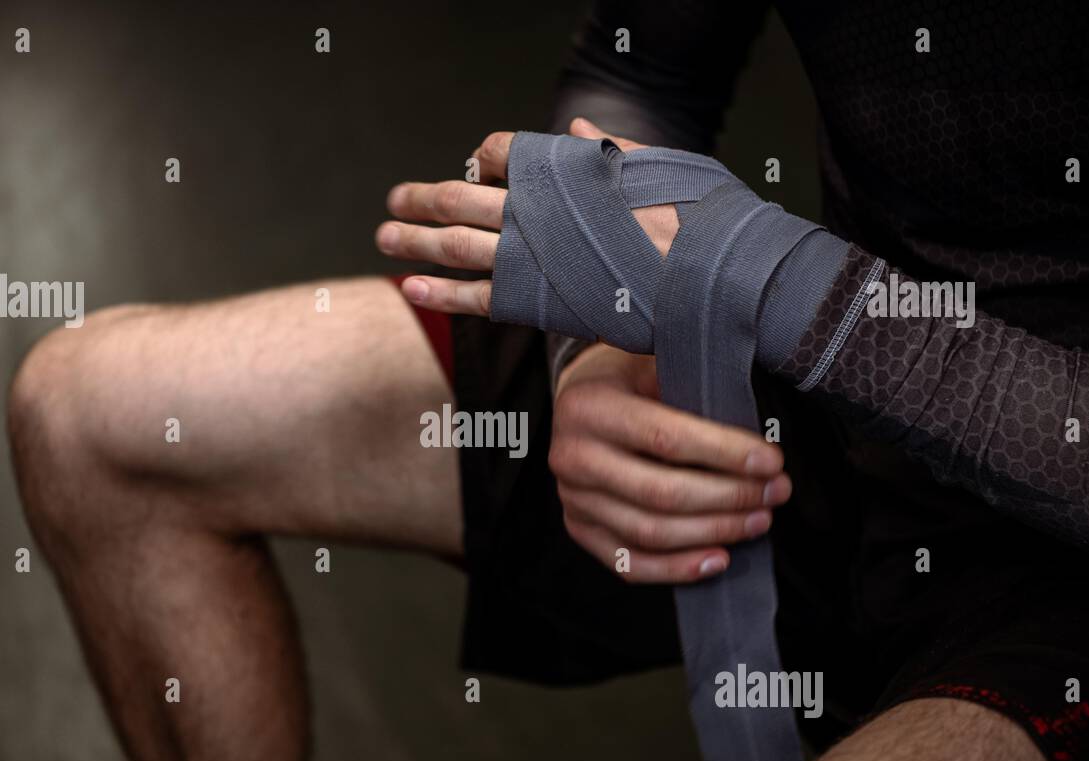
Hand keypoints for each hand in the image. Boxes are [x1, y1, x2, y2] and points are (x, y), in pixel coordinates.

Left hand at [376, 118, 678, 314]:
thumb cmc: (691, 221)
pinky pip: (474, 296)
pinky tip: (410, 287)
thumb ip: (609, 149)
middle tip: (394, 200)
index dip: (482, 159)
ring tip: (385, 237)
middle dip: (421, 199)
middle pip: (460, 197)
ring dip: (414, 240)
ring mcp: (529, 256)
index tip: (475, 168)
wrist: (703, 277)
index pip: (500, 152)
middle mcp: (534, 209)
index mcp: (559, 171)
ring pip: (454, 244)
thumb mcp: (654, 166)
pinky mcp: (534, 302)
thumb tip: (578, 130)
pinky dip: (440, 292)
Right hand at [550, 343, 790, 582]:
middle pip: (661, 494)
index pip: (666, 439)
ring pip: (651, 533)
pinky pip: (630, 565)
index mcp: (589, 408)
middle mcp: (572, 457)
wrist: (580, 401)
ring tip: (759, 520)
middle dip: (729, 497)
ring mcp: (573, 499)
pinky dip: (678, 569)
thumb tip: (755, 438)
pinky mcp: (580, 529)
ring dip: (714, 532)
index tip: (771, 461)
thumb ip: (694, 391)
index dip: (725, 454)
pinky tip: (718, 559)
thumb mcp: (655, 362)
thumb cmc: (629, 378)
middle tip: (775, 492)